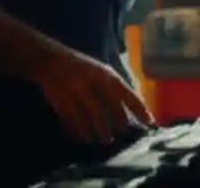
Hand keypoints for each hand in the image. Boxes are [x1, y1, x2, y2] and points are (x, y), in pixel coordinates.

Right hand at [30, 49, 153, 144]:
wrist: (49, 60)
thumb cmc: (81, 67)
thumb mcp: (101, 71)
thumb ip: (115, 87)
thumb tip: (135, 106)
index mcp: (105, 74)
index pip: (127, 94)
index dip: (140, 109)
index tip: (150, 122)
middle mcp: (92, 82)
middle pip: (109, 108)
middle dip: (117, 123)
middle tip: (121, 132)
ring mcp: (75, 92)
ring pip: (91, 118)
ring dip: (98, 132)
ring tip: (103, 139)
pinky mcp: (60, 101)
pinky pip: (72, 121)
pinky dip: (79, 132)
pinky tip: (83, 138)